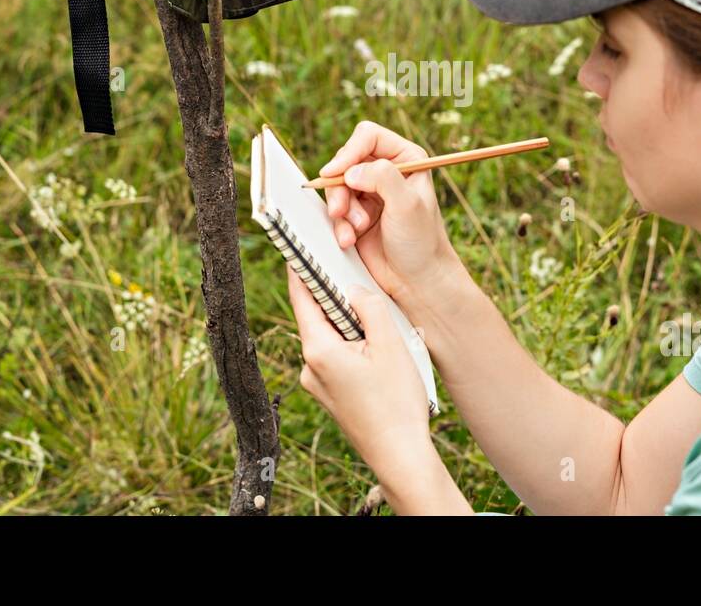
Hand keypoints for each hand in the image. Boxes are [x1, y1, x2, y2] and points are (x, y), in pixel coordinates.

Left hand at [287, 265, 433, 480]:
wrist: (400, 456)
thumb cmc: (396, 402)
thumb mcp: (390, 344)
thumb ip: (369, 307)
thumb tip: (354, 289)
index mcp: (318, 349)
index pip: (302, 297)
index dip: (301, 269)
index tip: (299, 245)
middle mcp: (309, 366)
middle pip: (317, 317)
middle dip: (336, 298)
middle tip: (357, 280)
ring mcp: (317, 384)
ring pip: (329, 338)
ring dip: (350, 327)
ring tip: (382, 330)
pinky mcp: (329, 395)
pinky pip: (335, 358)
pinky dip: (352, 348)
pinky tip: (380, 355)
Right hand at [318, 121, 465, 317]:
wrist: (416, 282)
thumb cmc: (421, 242)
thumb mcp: (407, 204)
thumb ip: (383, 178)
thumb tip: (350, 171)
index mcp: (407, 159)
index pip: (368, 137)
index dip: (349, 151)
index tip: (336, 172)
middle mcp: (386, 172)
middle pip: (346, 161)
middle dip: (340, 187)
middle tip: (341, 211)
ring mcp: (369, 194)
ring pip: (336, 186)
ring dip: (340, 210)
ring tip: (355, 230)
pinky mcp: (355, 215)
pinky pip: (334, 210)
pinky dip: (338, 225)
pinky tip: (349, 240)